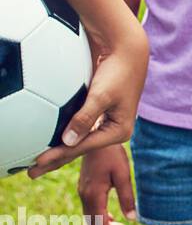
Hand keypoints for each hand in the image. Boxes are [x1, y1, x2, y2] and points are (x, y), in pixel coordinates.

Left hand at [26, 32, 147, 178]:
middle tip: (31, 172)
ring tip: (38, 163)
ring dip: (58, 151)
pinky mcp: (101, 114)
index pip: (83, 147)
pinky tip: (51, 141)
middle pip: (80, 149)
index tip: (37, 162)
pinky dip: (65, 137)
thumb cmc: (117, 72)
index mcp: (120, 131)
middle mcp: (114, 131)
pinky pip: (79, 130)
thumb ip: (84, 119)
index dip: (59, 155)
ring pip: (79, 142)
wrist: (128, 51)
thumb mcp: (101, 95)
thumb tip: (67, 142)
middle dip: (56, 160)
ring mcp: (107, 123)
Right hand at [77, 144, 137, 224]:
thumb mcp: (123, 175)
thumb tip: (133, 219)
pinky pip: (91, 209)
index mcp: (93, 194)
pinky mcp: (85, 187)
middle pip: (93, 223)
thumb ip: (127, 197)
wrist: (95, 136)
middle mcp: (85, 195)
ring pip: (91, 217)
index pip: (100, 223)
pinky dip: (102, 217)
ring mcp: (83, 191)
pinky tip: (115, 218)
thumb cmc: (112, 155)